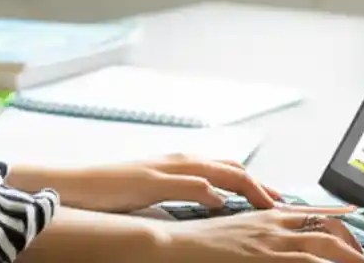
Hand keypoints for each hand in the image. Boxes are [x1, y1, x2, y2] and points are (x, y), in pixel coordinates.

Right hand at [7, 153, 281, 213]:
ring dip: (246, 184)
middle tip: (285, 203)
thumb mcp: (155, 190)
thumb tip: (214, 201)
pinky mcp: (150, 179)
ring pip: (217, 170)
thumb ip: (184, 192)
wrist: (77, 184)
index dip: (256, 184)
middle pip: (232, 168)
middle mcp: (179, 160)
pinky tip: (220, 203)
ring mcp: (165, 168)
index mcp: (180, 163)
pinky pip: (186, 182)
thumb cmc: (113, 190)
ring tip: (268, 202)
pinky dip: (207, 191)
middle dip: (261, 184)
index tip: (278, 200)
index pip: (229, 170)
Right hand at [158, 209, 363, 262]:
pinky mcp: (264, 257)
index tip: (356, 225)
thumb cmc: (197, 244)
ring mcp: (270, 242)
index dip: (339, 221)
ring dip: (351, 259)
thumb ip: (255, 237)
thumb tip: (263, 244)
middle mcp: (273, 225)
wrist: (172, 244)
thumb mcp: (232, 235)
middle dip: (353, 246)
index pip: (313, 216)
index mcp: (266, 217)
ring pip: (325, 249)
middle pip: (327, 230)